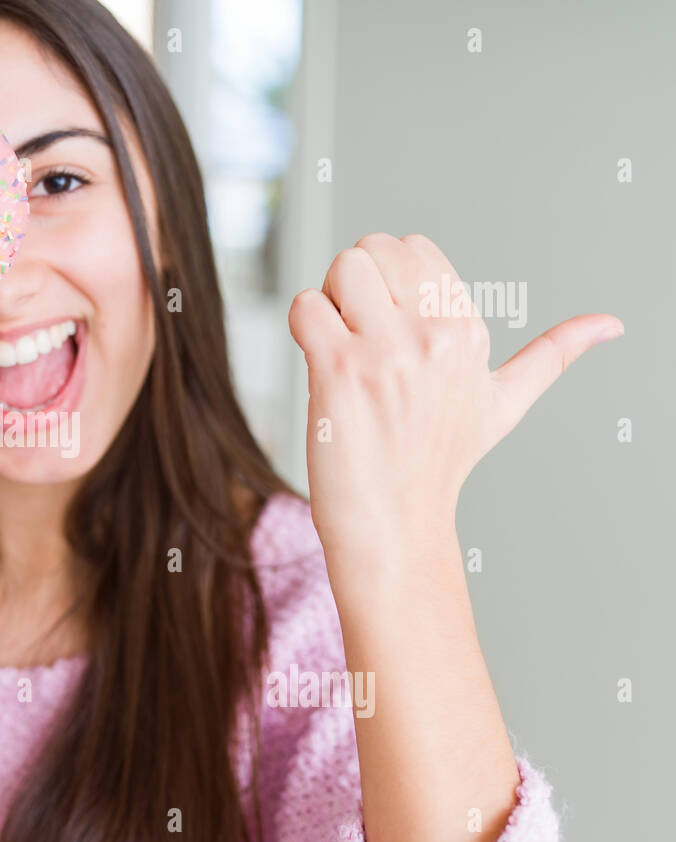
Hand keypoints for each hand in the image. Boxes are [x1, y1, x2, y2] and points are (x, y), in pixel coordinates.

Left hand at [288, 232, 621, 547]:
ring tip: (338, 347)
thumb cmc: (439, 464)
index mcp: (469, 332)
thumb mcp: (505, 403)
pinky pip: (305, 306)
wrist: (394, 524)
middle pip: (373, 248)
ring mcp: (386, 352)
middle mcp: (433, 336)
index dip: (386, 279)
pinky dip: (302, 325)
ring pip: (340, 268)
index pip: (413, 248)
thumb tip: (610, 325)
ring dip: (326, 302)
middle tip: (354, 332)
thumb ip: (552, 355)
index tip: (387, 326)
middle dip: (353, 281)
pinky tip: (319, 364)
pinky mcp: (340, 371)